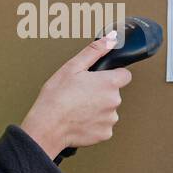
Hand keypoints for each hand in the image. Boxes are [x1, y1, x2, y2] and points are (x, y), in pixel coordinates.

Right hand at [20, 32, 132, 160]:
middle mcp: (114, 101)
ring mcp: (110, 119)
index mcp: (109, 83)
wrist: (47, 126)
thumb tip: (111, 39)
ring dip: (97, 109)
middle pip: (113, 93)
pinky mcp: (104, 134)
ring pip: (108, 110)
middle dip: (101, 93)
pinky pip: (102, 126)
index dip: (112, 75)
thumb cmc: (56, 97)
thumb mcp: (72, 67)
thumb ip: (95, 51)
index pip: (124, 75)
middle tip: (80, 94)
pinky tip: (79, 120)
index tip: (99, 79)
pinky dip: (93, 124)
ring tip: (77, 108)